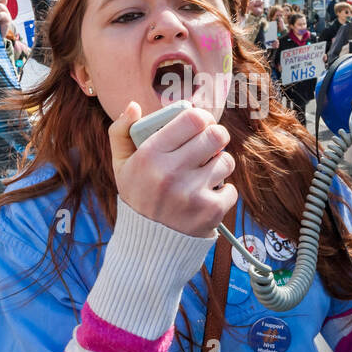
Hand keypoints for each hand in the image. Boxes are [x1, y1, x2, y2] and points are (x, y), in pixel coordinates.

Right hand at [108, 102, 236, 237]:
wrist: (147, 246)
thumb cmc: (138, 196)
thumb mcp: (121, 165)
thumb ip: (121, 132)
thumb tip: (133, 106)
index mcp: (149, 156)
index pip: (192, 118)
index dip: (202, 118)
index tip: (200, 125)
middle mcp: (171, 173)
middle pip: (216, 135)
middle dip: (215, 137)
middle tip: (209, 145)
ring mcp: (192, 193)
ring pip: (226, 161)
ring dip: (218, 165)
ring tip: (203, 174)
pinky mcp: (210, 212)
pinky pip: (231, 189)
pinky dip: (222, 192)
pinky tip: (205, 197)